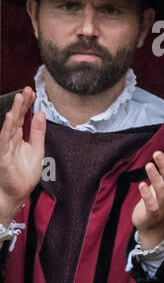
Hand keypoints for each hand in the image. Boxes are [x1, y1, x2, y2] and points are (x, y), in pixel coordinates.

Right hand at [0, 87, 45, 224]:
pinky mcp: (3, 156)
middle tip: (27, 89)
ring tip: (19, 98)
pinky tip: (10, 118)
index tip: (33, 92)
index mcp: (18, 137)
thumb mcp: (37, 149)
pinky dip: (6, 128)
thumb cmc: (24, 173)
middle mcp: (10, 139)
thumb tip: (40, 113)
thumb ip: (38, 132)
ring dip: (14, 111)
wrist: (16, 192)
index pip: (22, 117)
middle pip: (16, 118)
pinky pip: (4, 140)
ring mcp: (5, 147)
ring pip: (10, 126)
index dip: (27, 105)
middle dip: (21, 104)